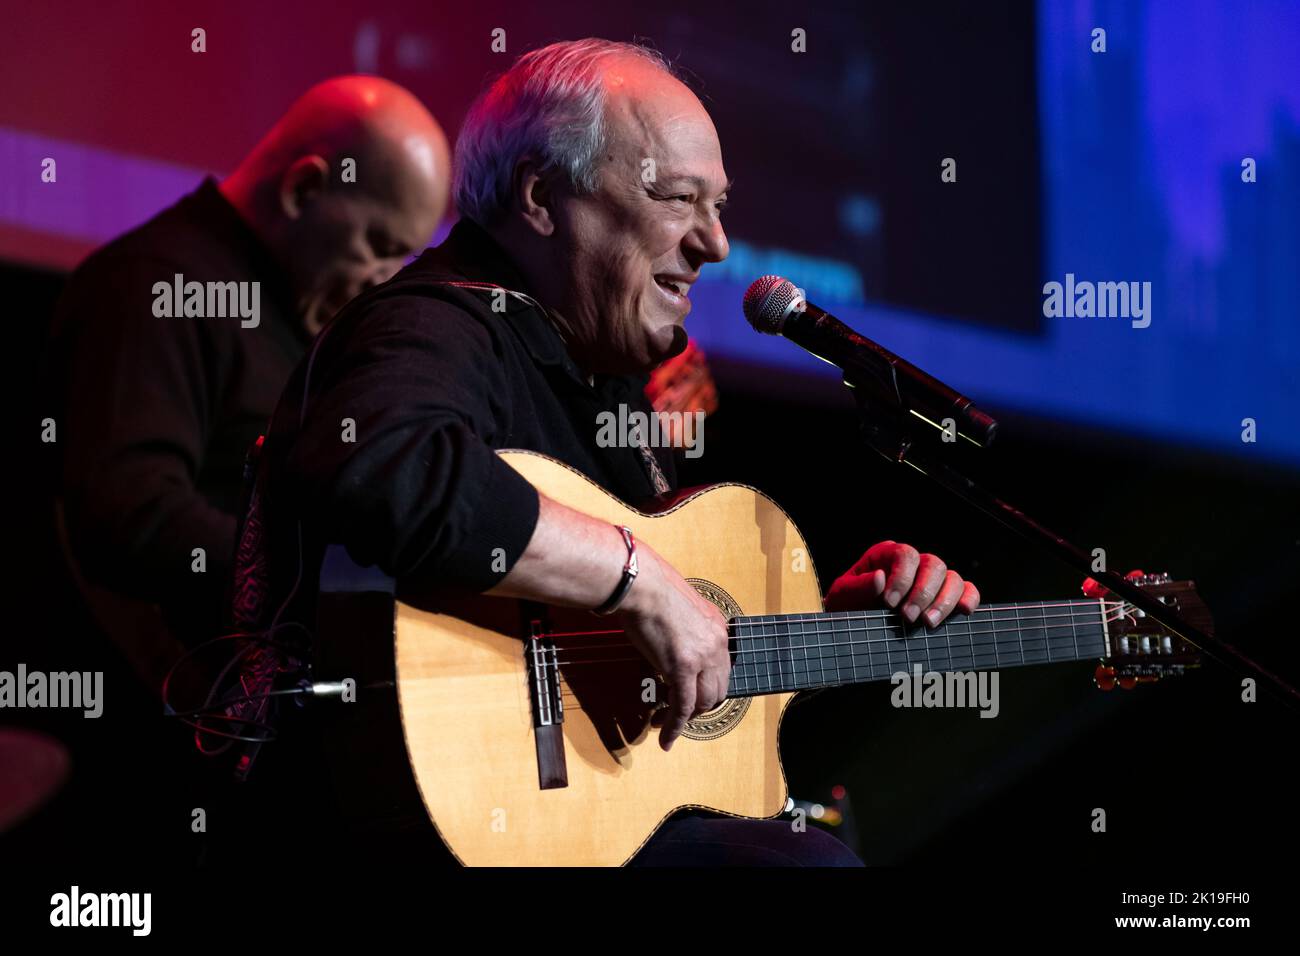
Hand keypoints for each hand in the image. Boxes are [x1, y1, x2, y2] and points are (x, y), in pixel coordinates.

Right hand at [619, 545, 730, 751]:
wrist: (640, 584)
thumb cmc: (651, 589)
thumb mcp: (680, 609)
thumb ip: (685, 629)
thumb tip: (674, 643)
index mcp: (717, 628)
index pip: (721, 669)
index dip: (707, 688)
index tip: (694, 696)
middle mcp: (716, 644)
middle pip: (717, 689)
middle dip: (699, 705)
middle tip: (679, 710)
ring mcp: (701, 657)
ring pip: (703, 702)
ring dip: (687, 717)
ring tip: (665, 721)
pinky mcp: (682, 668)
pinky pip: (682, 707)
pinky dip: (674, 726)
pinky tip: (665, 738)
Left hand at [824, 540, 979, 626]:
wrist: (854, 627)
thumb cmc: (848, 606)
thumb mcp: (843, 595)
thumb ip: (858, 587)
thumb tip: (880, 578)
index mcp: (887, 555)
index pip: (906, 555)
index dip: (902, 578)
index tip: (890, 603)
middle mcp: (914, 564)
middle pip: (933, 565)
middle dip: (922, 593)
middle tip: (909, 617)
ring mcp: (932, 579)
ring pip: (953, 578)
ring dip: (944, 601)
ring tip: (928, 623)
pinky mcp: (946, 596)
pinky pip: (968, 591)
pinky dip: (968, 599)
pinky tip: (962, 612)